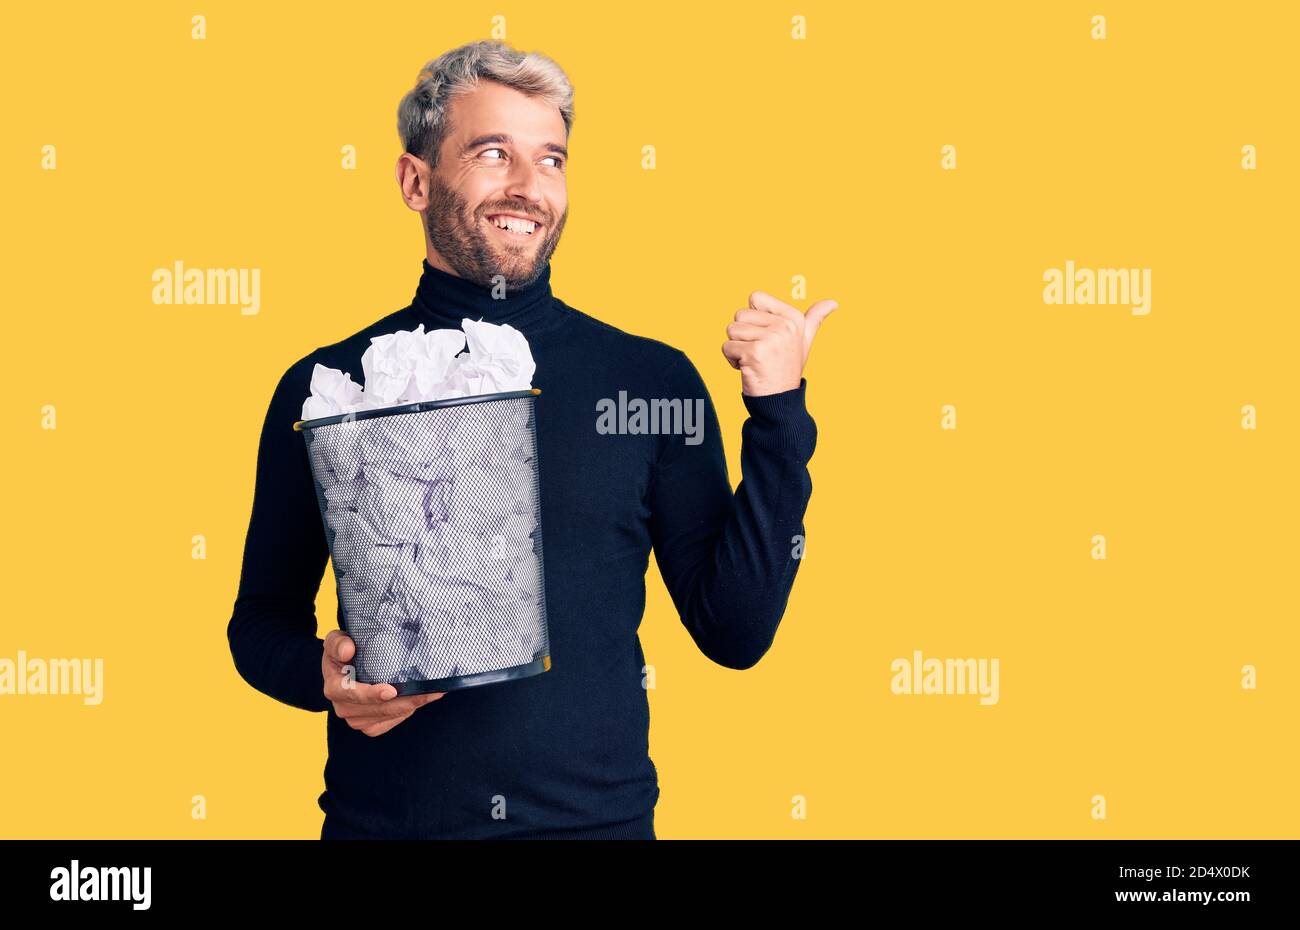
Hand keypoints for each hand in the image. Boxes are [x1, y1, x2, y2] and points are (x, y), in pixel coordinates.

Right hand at [322, 630, 444, 736]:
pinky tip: (424, 698)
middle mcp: (343, 708)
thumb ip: (339, 643)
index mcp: (334, 687)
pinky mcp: (370, 725)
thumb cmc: (345, 651)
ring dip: (412, 705)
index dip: (370, 694)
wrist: (350, 666)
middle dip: (405, 701)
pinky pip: (392, 721)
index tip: (391, 691)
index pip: (350, 694)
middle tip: (430, 690)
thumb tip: (347, 651)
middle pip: (377, 709)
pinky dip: (409, 710)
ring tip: (434, 693)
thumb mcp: (337, 641)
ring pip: (388, 716)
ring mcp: (357, 720)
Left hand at [721, 291, 837, 395]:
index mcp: (793, 317)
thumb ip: (814, 319)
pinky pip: (727, 347)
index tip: (766, 335)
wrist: (781, 399)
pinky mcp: (755, 353)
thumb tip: (834, 302)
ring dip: (737, 348)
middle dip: (743, 335)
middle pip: (740, 314)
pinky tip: (748, 369)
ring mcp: (770, 339)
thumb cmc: (787, 367)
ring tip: (754, 360)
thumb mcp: (804, 341)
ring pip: (731, 330)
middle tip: (760, 352)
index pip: (755, 298)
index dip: (754, 317)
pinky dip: (732, 360)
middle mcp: (784, 326)